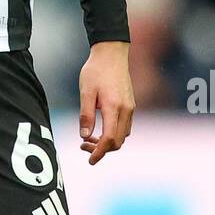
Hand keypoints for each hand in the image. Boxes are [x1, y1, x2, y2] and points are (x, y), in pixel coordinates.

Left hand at [78, 41, 133, 164]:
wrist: (112, 53)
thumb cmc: (96, 70)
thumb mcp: (85, 91)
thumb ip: (86, 115)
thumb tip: (85, 136)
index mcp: (114, 107)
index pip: (110, 139)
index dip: (100, 152)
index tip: (90, 160)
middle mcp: (126, 110)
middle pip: (118, 141)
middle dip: (102, 149)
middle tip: (83, 146)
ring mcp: (130, 107)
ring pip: (123, 135)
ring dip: (108, 142)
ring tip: (88, 138)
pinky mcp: (130, 105)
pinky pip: (125, 127)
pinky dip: (114, 134)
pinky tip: (100, 129)